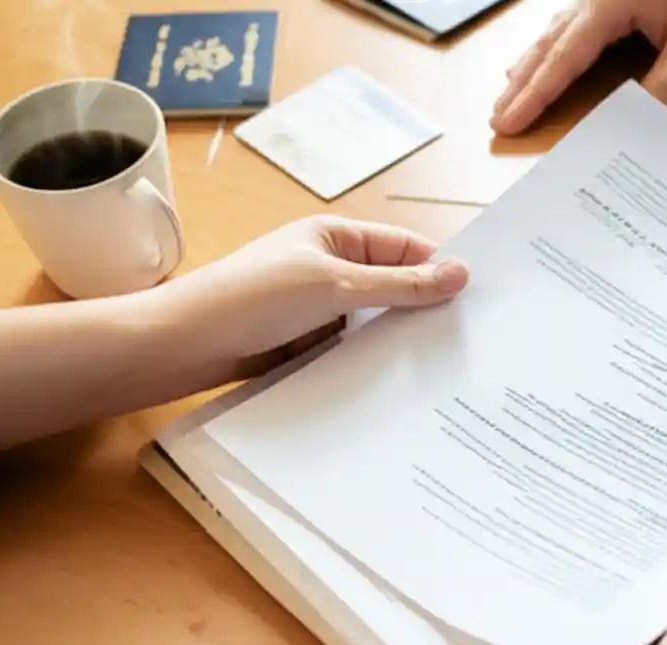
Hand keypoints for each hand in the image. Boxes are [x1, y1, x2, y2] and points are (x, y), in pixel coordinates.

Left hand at [155, 214, 468, 383]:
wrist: (184, 345)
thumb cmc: (252, 299)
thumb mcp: (335, 286)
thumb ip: (400, 284)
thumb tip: (461, 273)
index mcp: (337, 237)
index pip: (406, 247)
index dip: (442, 268)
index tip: (482, 296)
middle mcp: (331, 269)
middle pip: (395, 287)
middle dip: (426, 308)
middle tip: (474, 337)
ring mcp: (319, 309)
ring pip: (376, 323)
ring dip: (398, 341)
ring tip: (445, 367)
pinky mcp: (307, 345)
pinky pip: (353, 352)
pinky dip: (373, 363)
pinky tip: (400, 385)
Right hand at [490, 0, 666, 134]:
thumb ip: (666, 84)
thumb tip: (639, 123)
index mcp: (609, 8)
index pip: (563, 60)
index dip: (535, 95)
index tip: (510, 120)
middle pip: (548, 46)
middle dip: (521, 85)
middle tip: (497, 115)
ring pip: (554, 32)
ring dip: (531, 64)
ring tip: (509, 88)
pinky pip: (569, 23)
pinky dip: (550, 45)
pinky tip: (546, 51)